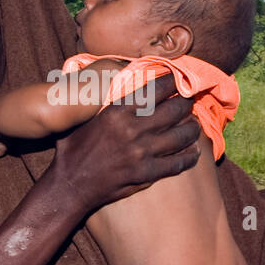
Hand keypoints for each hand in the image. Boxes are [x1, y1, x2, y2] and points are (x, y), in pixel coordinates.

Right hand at [50, 74, 199, 213]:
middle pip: (174, 109)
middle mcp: (133, 129)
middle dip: (186, 103)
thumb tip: (112, 83)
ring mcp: (142, 152)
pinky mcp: (146, 173)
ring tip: (194, 124)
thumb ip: (101, 101)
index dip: (172, 81)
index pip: (155, 89)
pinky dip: (190, 156)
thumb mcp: (83, 118)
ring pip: (182, 135)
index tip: (179, 79)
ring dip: (192, 128)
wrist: (70, 185)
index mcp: (118, 111)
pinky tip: (195, 151)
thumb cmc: (73, 149)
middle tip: (190, 100)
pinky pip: (178, 163)